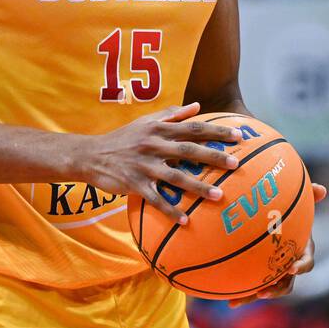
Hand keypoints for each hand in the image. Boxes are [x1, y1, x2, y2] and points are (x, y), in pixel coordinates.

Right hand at [69, 102, 241, 224]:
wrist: (90, 155)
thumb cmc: (122, 138)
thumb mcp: (145, 122)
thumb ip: (172, 114)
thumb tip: (197, 106)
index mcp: (159, 129)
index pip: (193, 128)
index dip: (216, 131)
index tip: (238, 135)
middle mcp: (153, 145)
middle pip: (189, 150)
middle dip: (213, 156)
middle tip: (235, 163)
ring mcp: (144, 165)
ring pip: (175, 177)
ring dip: (198, 187)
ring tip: (219, 196)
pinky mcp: (134, 184)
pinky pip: (156, 199)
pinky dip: (171, 211)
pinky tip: (186, 221)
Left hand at [228, 182, 326, 307]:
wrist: (278, 223)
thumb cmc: (291, 212)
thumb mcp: (300, 203)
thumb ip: (309, 196)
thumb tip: (322, 188)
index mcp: (302, 250)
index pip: (307, 262)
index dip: (301, 267)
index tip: (291, 268)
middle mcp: (290, 266)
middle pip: (287, 284)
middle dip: (276, 289)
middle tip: (264, 291)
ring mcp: (276, 273)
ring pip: (269, 290)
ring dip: (256, 295)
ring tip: (238, 301)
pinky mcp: (262, 276)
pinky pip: (254, 288)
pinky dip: (243, 295)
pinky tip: (228, 301)